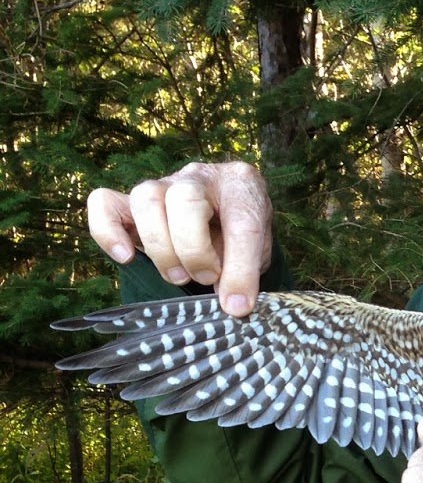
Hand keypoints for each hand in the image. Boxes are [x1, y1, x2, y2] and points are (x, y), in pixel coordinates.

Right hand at [86, 161, 272, 315]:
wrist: (223, 212)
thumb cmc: (240, 233)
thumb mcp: (257, 252)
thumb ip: (247, 271)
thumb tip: (233, 305)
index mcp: (239, 186)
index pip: (241, 222)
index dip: (240, 269)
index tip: (237, 304)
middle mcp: (199, 177)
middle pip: (185, 199)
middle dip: (194, 250)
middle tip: (206, 278)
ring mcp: (163, 184)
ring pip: (146, 199)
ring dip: (160, 246)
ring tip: (178, 276)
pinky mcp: (131, 201)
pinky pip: (104, 203)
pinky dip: (108, 231)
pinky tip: (126, 256)